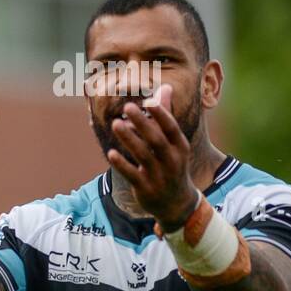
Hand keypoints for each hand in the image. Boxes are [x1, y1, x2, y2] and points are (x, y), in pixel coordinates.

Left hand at [107, 85, 198, 229]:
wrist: (177, 203)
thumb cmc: (172, 165)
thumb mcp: (174, 143)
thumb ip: (166, 116)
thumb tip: (165, 87)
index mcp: (179, 147)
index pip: (171, 128)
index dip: (161, 115)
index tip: (148, 100)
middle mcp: (171, 160)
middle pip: (156, 139)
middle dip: (142, 123)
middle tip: (127, 107)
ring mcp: (159, 175)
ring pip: (143, 155)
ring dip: (129, 139)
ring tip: (115, 124)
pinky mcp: (146, 188)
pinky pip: (132, 175)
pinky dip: (122, 164)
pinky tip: (111, 153)